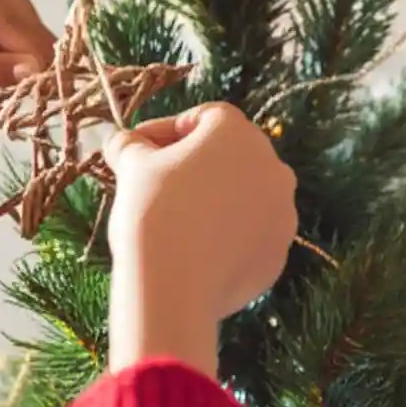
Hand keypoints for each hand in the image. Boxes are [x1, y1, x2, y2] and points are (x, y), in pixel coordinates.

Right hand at [101, 103, 297, 375]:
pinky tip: (194, 249)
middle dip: (191, 164)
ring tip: (174, 219)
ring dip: (211, 200)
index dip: (164, 130)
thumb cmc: (152, 212)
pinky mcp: (277, 254)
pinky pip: (248, 234)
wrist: (173, 288)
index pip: (202, 118)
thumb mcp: (131, 168)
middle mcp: (272, 167)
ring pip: (242, 197)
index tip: (136, 149)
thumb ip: (128, 146)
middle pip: (228, 156)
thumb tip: (123, 143)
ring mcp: (282, 214)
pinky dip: (224, 235)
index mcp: (239, 134)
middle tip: (152, 182)